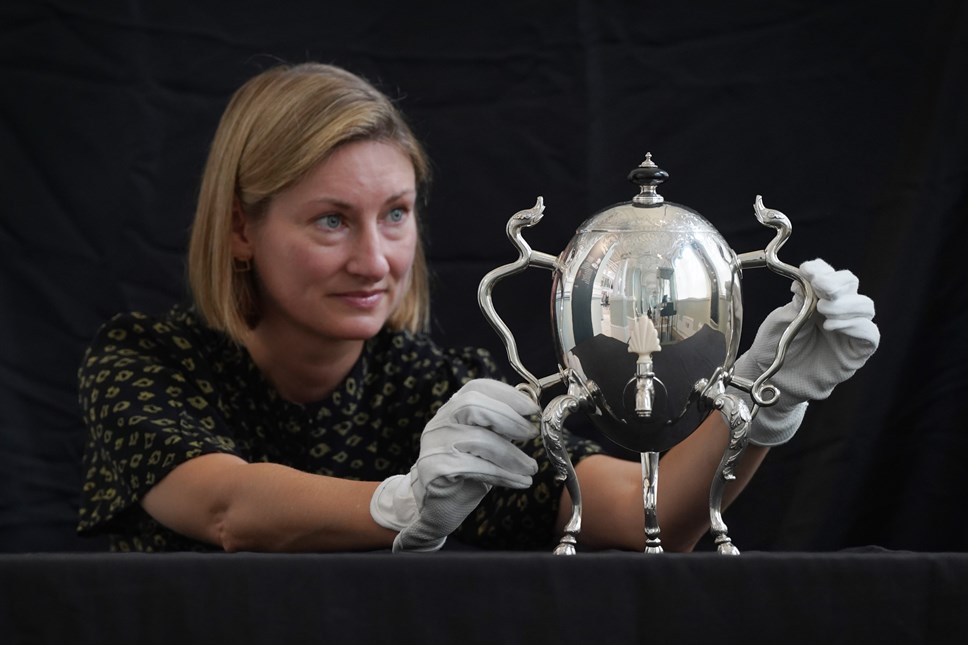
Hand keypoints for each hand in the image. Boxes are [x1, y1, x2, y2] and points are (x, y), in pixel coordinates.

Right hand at [369, 379, 539, 551]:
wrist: (432, 504)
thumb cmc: (463, 472)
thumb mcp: (485, 445)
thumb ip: (500, 428)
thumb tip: (531, 417)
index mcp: (453, 410)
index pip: (477, 388)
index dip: (507, 395)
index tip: (532, 410)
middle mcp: (440, 421)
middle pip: (473, 405)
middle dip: (509, 418)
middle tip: (532, 435)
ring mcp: (434, 444)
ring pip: (477, 438)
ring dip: (511, 453)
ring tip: (530, 467)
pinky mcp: (435, 468)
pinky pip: (474, 467)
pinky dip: (502, 474)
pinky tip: (520, 481)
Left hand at [732, 259, 879, 445]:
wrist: (775, 380)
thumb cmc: (775, 349)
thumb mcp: (781, 320)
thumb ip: (798, 302)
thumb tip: (806, 280)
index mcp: (816, 297)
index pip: (828, 275)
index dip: (821, 270)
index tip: (808, 270)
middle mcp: (837, 310)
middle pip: (851, 285)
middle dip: (837, 282)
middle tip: (821, 287)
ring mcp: (850, 329)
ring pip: (865, 306)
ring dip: (845, 304)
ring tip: (823, 311)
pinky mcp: (858, 350)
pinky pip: (869, 333)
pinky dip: (854, 325)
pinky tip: (833, 326)